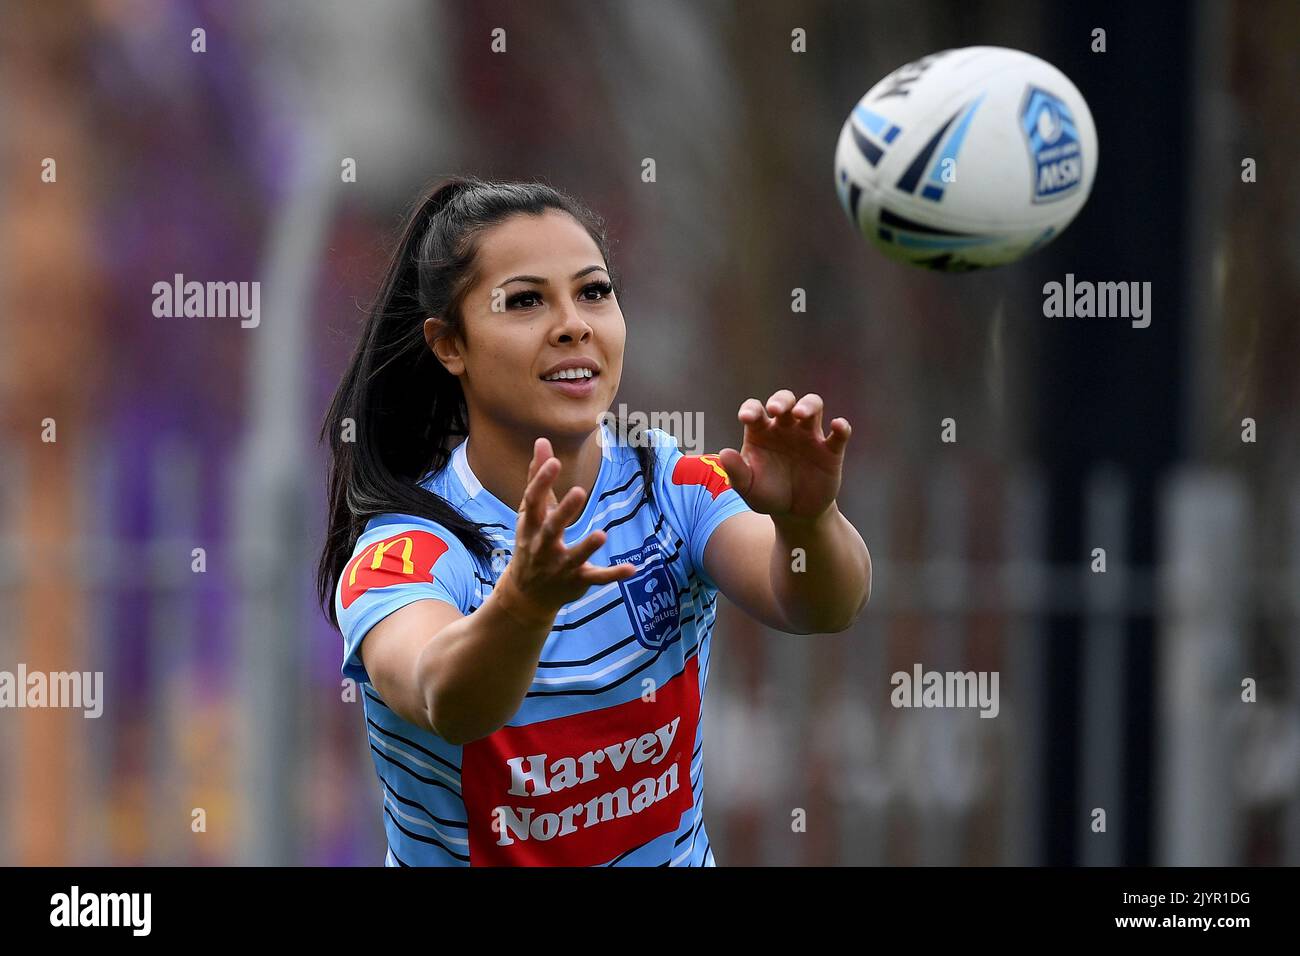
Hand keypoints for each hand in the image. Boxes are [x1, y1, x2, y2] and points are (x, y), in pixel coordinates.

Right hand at [495, 437, 635, 624]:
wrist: (526, 595)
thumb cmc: (531, 542)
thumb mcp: (530, 512)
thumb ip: (537, 476)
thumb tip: (542, 441)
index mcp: (530, 526)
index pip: (533, 501)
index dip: (541, 481)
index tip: (554, 461)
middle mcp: (541, 547)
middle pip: (551, 528)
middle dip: (563, 512)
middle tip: (578, 491)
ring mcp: (559, 567)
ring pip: (574, 557)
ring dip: (587, 547)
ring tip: (601, 534)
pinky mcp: (577, 581)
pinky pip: (596, 578)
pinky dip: (614, 575)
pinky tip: (633, 569)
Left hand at [717, 391, 850, 521]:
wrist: (794, 514)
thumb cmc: (767, 495)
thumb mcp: (747, 488)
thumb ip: (736, 471)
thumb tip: (724, 454)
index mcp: (761, 431)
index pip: (755, 410)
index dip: (751, 409)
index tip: (746, 418)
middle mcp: (785, 427)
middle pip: (785, 400)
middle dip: (781, 400)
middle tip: (777, 410)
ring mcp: (809, 436)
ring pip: (813, 406)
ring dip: (808, 405)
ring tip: (801, 414)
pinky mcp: (830, 451)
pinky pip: (839, 434)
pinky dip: (841, 427)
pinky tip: (837, 426)